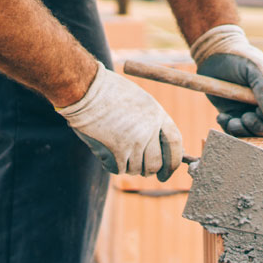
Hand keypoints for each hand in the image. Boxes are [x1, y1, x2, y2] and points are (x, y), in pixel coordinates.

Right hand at [57, 66, 183, 180]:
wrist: (86, 90)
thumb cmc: (109, 92)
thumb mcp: (139, 101)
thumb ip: (151, 122)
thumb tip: (159, 147)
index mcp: (157, 114)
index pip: (175, 144)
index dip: (172, 162)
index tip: (165, 173)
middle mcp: (149, 130)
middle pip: (156, 163)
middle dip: (149, 171)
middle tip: (141, 171)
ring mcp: (134, 141)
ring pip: (136, 169)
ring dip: (127, 166)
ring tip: (117, 153)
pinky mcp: (117, 150)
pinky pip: (119, 169)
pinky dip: (112, 166)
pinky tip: (105, 154)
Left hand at [190, 24, 262, 137]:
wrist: (214, 55)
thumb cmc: (240, 57)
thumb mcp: (255, 68)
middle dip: (261, 129)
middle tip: (246, 117)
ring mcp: (252, 113)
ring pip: (257, 136)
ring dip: (245, 132)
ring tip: (232, 119)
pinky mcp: (235, 117)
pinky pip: (237, 134)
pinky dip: (230, 129)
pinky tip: (222, 117)